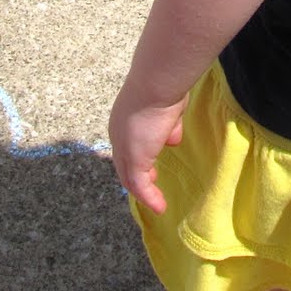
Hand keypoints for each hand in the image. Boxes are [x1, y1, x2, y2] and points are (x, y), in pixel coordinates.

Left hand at [108, 79, 187, 214]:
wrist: (156, 84)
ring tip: (155, 201)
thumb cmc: (164, 87)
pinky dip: (149, 198)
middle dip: (137, 175)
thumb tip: (171, 138)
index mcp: (124, 118)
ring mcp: (124, 148)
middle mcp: (119, 134)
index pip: (128, 144)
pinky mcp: (134, 160)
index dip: (138, 156)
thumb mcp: (167, 109)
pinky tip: (160, 207)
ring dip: (143, 191)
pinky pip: (140, 186)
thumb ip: (167, 125)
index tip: (151, 162)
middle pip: (124, 163)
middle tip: (152, 181)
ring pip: (130, 177)